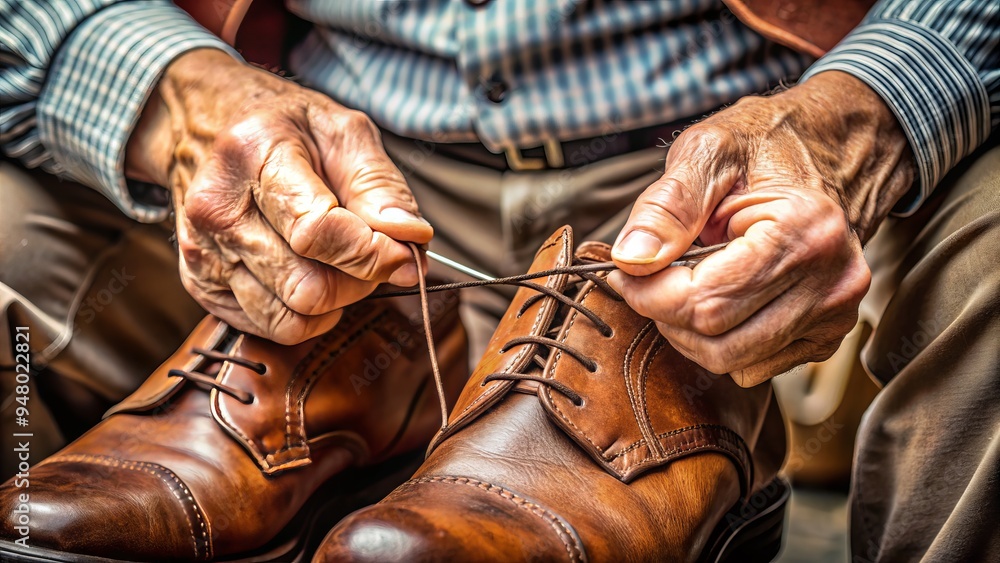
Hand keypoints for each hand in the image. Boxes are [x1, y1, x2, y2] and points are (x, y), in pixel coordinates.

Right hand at [126, 49, 430, 343]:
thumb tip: (411, 238)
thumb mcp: (342, 132)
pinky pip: (271, 328)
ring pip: (290, 320)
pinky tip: (310, 273)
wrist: (205, 126)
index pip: (318, 233)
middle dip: (360, 281)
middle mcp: (217, 210)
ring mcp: (202, 253)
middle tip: (375, 254)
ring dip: (335, 302)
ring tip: (341, 264)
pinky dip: (305, 315)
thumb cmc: (284, 128)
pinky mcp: (200, 286)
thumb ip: (380, 185)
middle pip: (307, 288)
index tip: (407, 253)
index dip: (374, 254)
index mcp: (253, 156)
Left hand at [606, 71, 915, 385]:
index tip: (625, 273)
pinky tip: (720, 294)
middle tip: (651, 275)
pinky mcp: (828, 334)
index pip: (707, 303)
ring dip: (690, 332)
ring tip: (687, 280)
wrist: (829, 149)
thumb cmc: (764, 145)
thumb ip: (667, 206)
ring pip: (733, 363)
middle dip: (667, 314)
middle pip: (719, 342)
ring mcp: (836, 314)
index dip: (649, 295)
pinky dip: (721, 340)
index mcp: (806, 230)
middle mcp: (834, 281)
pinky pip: (754, 365)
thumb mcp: (707, 152)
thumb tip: (632, 260)